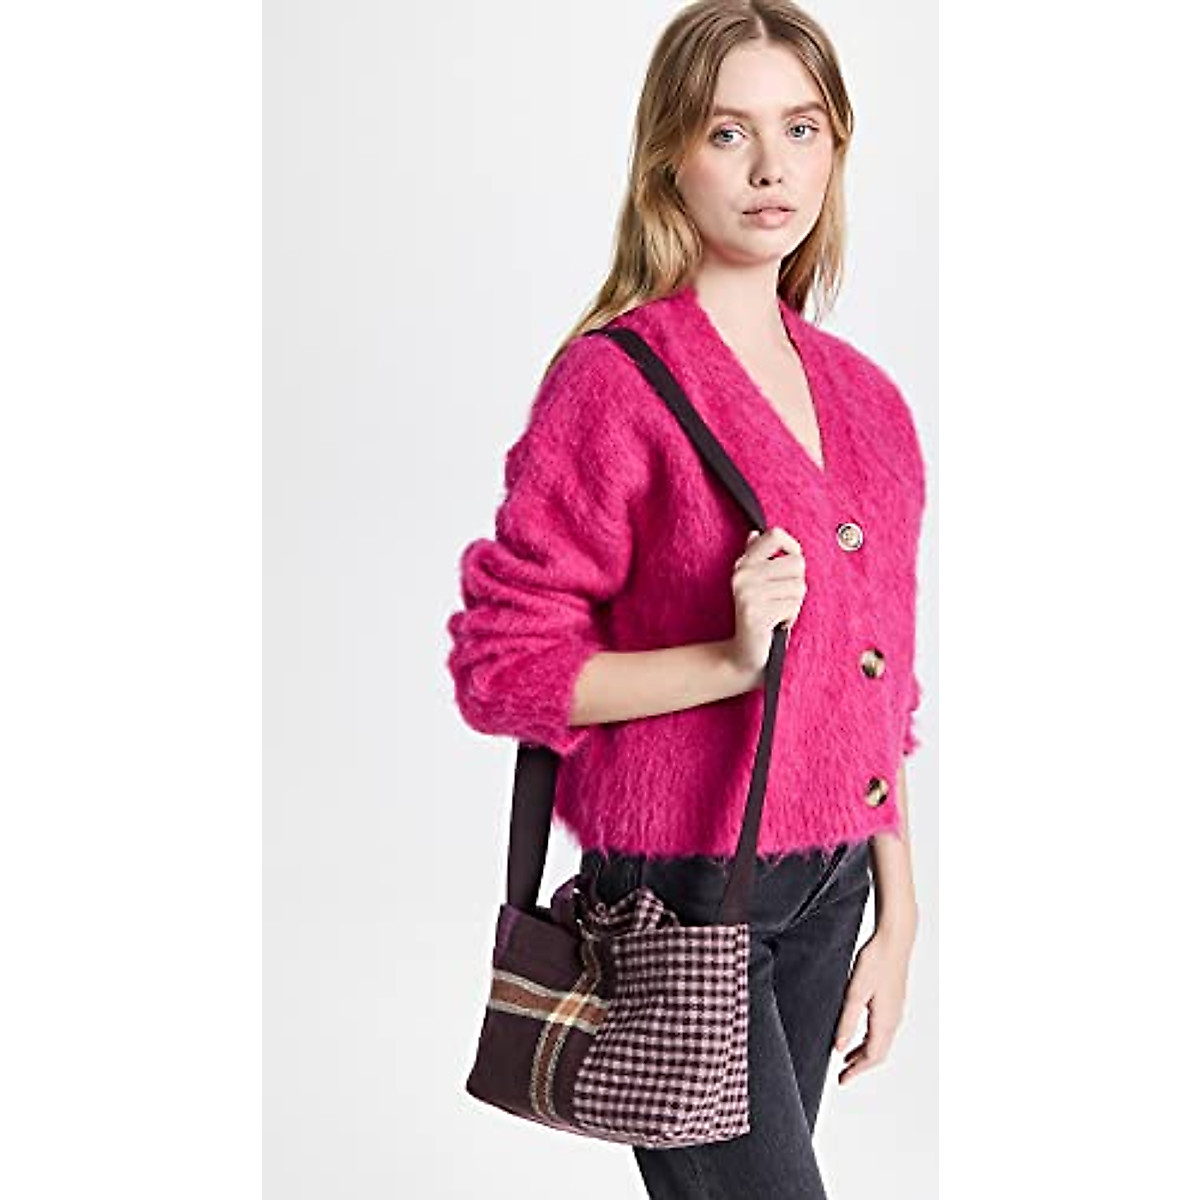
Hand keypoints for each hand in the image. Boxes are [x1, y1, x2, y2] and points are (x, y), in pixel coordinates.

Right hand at [727, 526, 807, 677]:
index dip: (793, 547)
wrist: (744, 654)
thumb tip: (755, 534)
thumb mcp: (755, 584)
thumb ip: (756, 558)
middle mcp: (743, 574)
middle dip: (797, 585)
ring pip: (798, 587)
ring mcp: (747, 592)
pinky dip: (790, 618)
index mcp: (744, 564)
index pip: (775, 535)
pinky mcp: (755, 612)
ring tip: (777, 614)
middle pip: (797, 563)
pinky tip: (776, 625)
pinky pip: (791, 606)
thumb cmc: (758, 618)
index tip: (792, 567)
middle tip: (781, 600)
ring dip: (794, 605)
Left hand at [832, 923, 915, 1084]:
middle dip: (860, 1065)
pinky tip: (859, 1030)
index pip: (873, 1057)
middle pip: (878, 1052)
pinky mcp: (894, 1000)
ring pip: (881, 1040)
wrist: (894, 940)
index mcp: (885, 1021)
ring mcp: (896, 1010)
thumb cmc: (875, 962)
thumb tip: (839, 1048)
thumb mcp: (855, 992)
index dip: (857, 1071)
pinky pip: (883, 1028)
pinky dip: (870, 1038)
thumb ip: (847, 1021)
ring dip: (864, 1051)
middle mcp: (894, 1019)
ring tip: (847, 1056)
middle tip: (843, 1073)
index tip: (842, 1080)